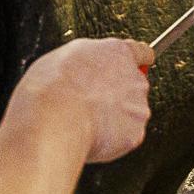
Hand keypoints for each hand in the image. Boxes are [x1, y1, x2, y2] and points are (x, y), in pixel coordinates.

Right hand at [3, 38, 153, 164]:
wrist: (55, 118)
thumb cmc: (52, 86)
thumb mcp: (64, 56)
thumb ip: (86, 61)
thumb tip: (83, 68)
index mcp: (117, 53)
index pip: (141, 52)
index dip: (139, 60)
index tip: (141, 63)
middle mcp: (134, 78)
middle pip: (133, 87)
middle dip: (117, 96)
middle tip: (90, 103)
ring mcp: (137, 107)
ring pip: (130, 115)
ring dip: (114, 120)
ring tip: (85, 122)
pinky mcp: (135, 134)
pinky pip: (125, 138)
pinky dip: (112, 141)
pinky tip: (90, 136)